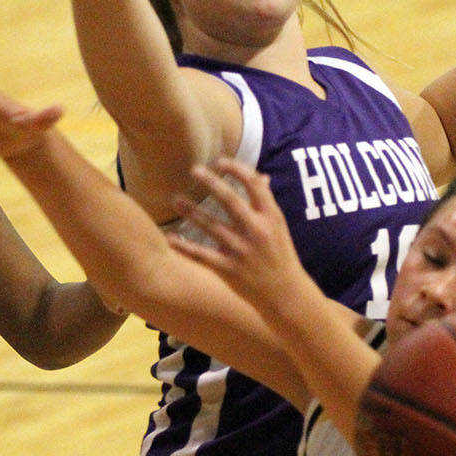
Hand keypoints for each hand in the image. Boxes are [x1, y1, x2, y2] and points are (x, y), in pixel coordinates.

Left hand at [167, 159, 310, 316]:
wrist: (285, 294)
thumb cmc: (280, 256)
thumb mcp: (279, 227)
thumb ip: (267, 202)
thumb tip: (262, 177)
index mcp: (271, 218)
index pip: (255, 185)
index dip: (237, 169)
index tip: (220, 162)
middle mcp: (257, 231)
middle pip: (231, 200)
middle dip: (212, 182)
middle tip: (194, 169)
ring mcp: (242, 250)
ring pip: (213, 226)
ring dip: (193, 211)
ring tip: (175, 199)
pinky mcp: (229, 269)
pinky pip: (203, 255)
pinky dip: (185, 247)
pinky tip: (170, 238)